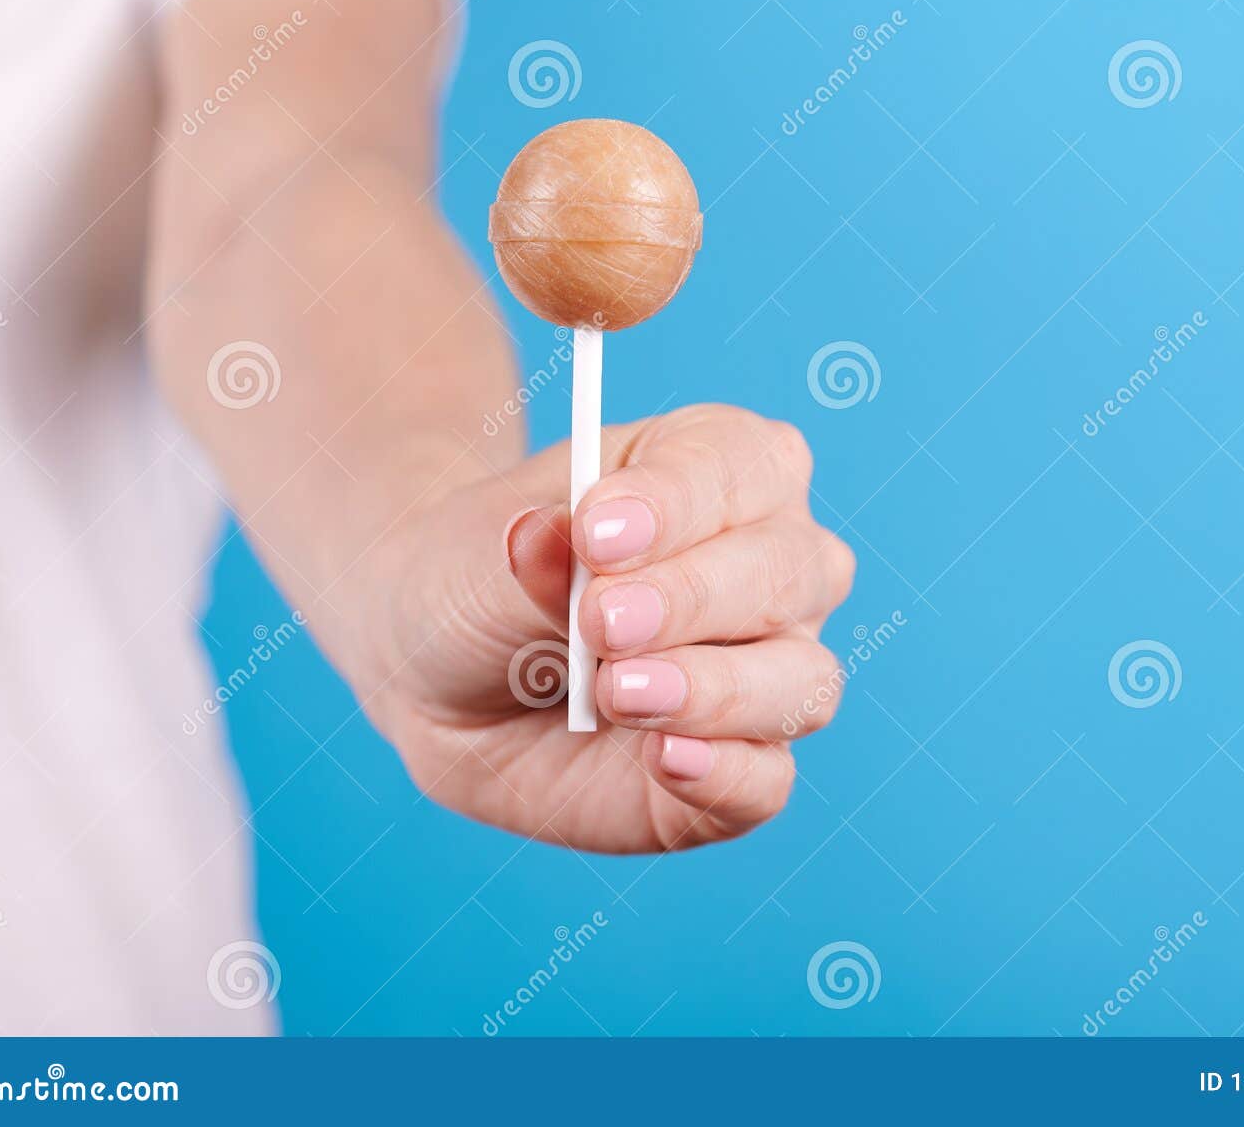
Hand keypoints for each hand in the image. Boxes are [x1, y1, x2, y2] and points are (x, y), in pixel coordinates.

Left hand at [357, 405, 855, 852]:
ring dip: (714, 688)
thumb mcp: (484, 546)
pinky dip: (725, 772)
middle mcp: (775, 565)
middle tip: (600, 620)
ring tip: (617, 691)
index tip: (597, 532)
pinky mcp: (742, 769)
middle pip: (789, 572)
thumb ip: (535, 550)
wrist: (441, 671)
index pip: (744, 464)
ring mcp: (772, 671)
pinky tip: (664, 758)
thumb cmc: (484, 578)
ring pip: (802, 681)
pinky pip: (768, 779)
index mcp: (727, 468)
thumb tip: (555, 539)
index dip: (677, 500)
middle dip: (693, 597)